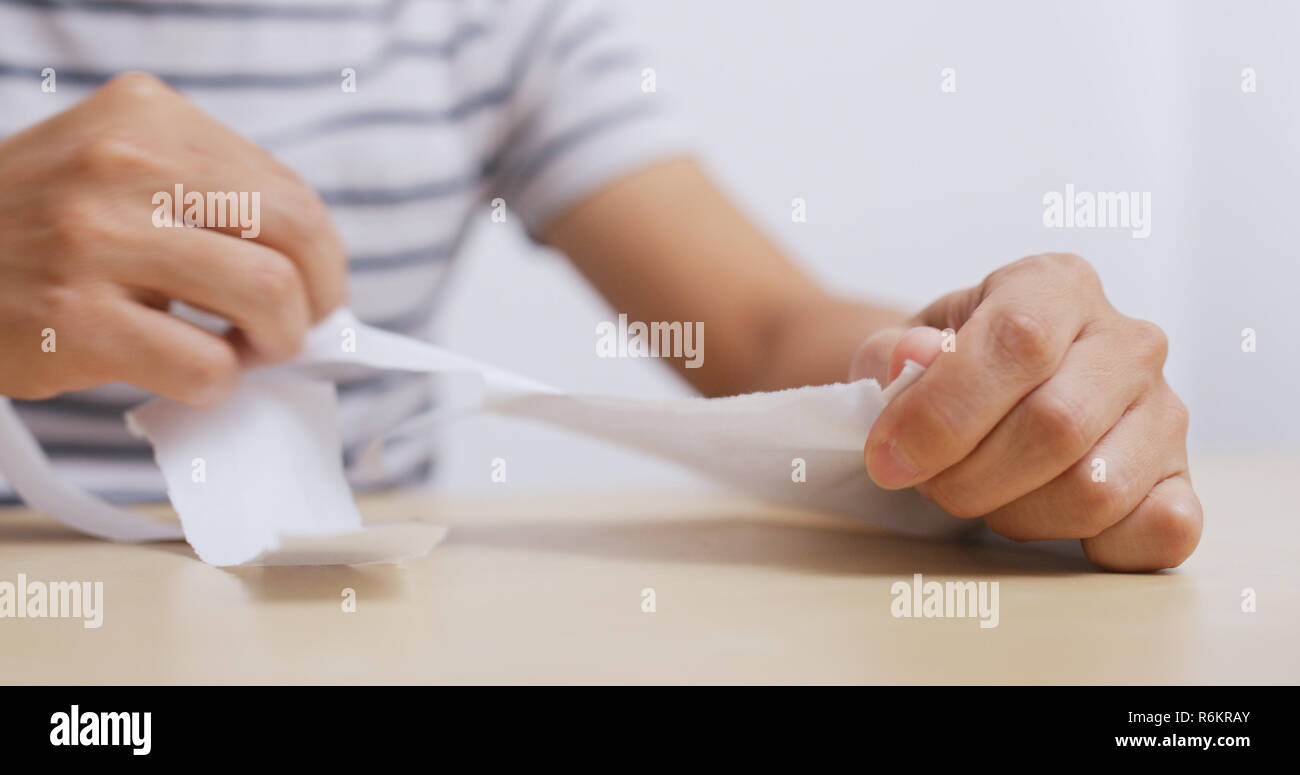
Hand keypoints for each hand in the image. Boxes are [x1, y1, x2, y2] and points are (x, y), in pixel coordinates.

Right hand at [0, 73, 346, 406]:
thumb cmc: (42, 226)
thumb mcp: (117, 168)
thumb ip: (208, 195)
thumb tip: (313, 270)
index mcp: (147, 118)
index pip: (288, 189)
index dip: (322, 254)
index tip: (315, 288)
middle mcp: (123, 166)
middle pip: (295, 235)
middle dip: (316, 298)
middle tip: (293, 329)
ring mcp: (96, 240)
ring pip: (267, 296)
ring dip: (275, 343)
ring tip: (242, 351)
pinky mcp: (75, 319)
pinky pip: (205, 366)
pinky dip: (217, 383)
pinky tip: (190, 373)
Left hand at [850, 253, 1200, 570]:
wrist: (986, 396)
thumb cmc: (943, 372)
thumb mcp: (898, 350)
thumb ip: (892, 353)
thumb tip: (915, 358)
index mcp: (1054, 286)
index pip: (1020, 341)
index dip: (945, 413)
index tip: (888, 458)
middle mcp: (1127, 340)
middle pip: (1056, 426)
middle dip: (968, 477)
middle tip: (928, 483)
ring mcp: (1164, 410)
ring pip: (1096, 489)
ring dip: (1014, 513)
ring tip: (982, 493)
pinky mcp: (1180, 479)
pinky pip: (1162, 531)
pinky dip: (1099, 544)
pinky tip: (1047, 520)